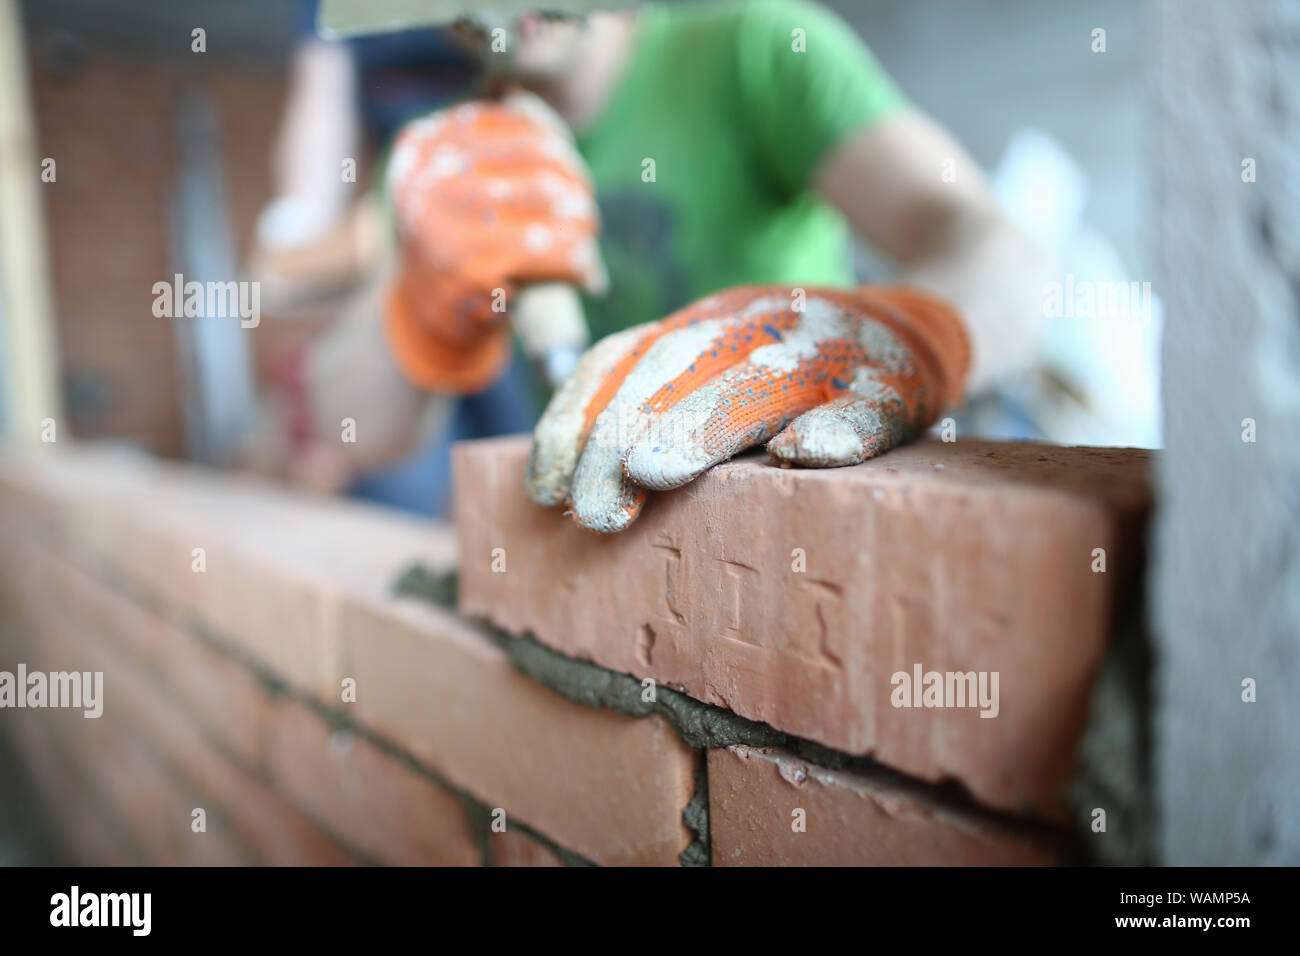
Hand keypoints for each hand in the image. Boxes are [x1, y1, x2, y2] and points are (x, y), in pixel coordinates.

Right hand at [385, 92, 605, 393]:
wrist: (423, 319)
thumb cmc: (455, 242)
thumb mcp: (453, 184)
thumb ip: (487, 144)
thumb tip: (534, 108)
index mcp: (424, 148)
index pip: (513, 119)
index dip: (555, 141)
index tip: (569, 168)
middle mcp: (430, 181)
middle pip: (540, 161)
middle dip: (576, 187)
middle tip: (585, 215)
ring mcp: (449, 226)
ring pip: (552, 204)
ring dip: (583, 228)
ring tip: (586, 246)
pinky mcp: (474, 271)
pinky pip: (554, 254)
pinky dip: (581, 266)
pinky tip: (586, 277)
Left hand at [526, 284, 969, 532]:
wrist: (925, 316)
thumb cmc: (800, 369)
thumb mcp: (721, 365)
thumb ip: (657, 404)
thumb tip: (564, 485)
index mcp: (704, 326)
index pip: (621, 361)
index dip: (575, 419)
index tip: (545, 489)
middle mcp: (757, 325)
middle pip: (675, 372)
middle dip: (621, 436)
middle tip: (593, 512)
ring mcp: (828, 350)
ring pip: (760, 383)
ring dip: (704, 427)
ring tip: (654, 473)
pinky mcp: (897, 381)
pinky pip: (870, 404)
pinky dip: (840, 428)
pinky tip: (805, 455)